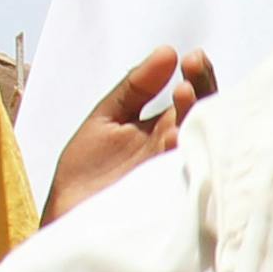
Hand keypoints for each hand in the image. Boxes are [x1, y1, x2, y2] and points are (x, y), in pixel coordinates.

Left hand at [42, 44, 215, 223]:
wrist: (67, 219)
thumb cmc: (86, 174)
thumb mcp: (107, 117)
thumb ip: (135, 86)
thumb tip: (168, 52)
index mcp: (164, 129)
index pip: (193, 97)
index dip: (196, 76)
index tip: (190, 57)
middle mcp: (176, 150)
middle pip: (205, 116)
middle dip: (202, 89)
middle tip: (193, 69)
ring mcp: (175, 174)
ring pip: (200, 142)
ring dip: (194, 117)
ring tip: (184, 95)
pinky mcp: (170, 198)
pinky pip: (186, 175)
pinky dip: (180, 154)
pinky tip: (174, 137)